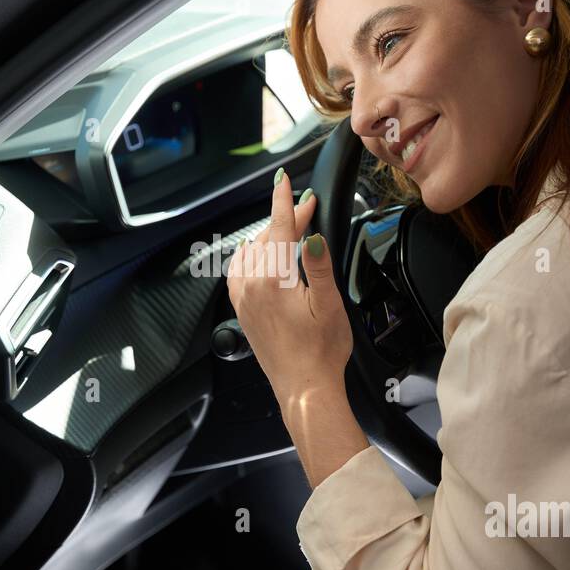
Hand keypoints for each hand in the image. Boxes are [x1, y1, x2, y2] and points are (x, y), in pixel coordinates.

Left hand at [226, 168, 353, 406]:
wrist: (304, 388)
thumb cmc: (321, 351)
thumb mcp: (329, 304)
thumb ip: (319, 265)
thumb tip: (312, 234)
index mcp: (273, 280)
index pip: (279, 228)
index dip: (285, 202)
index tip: (286, 181)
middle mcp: (252, 286)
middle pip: (267, 238)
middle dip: (286, 219)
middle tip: (308, 208)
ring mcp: (243, 299)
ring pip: (251, 252)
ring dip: (269, 236)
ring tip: (290, 229)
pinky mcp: (242, 311)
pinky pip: (240, 272)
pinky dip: (252, 256)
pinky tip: (261, 256)